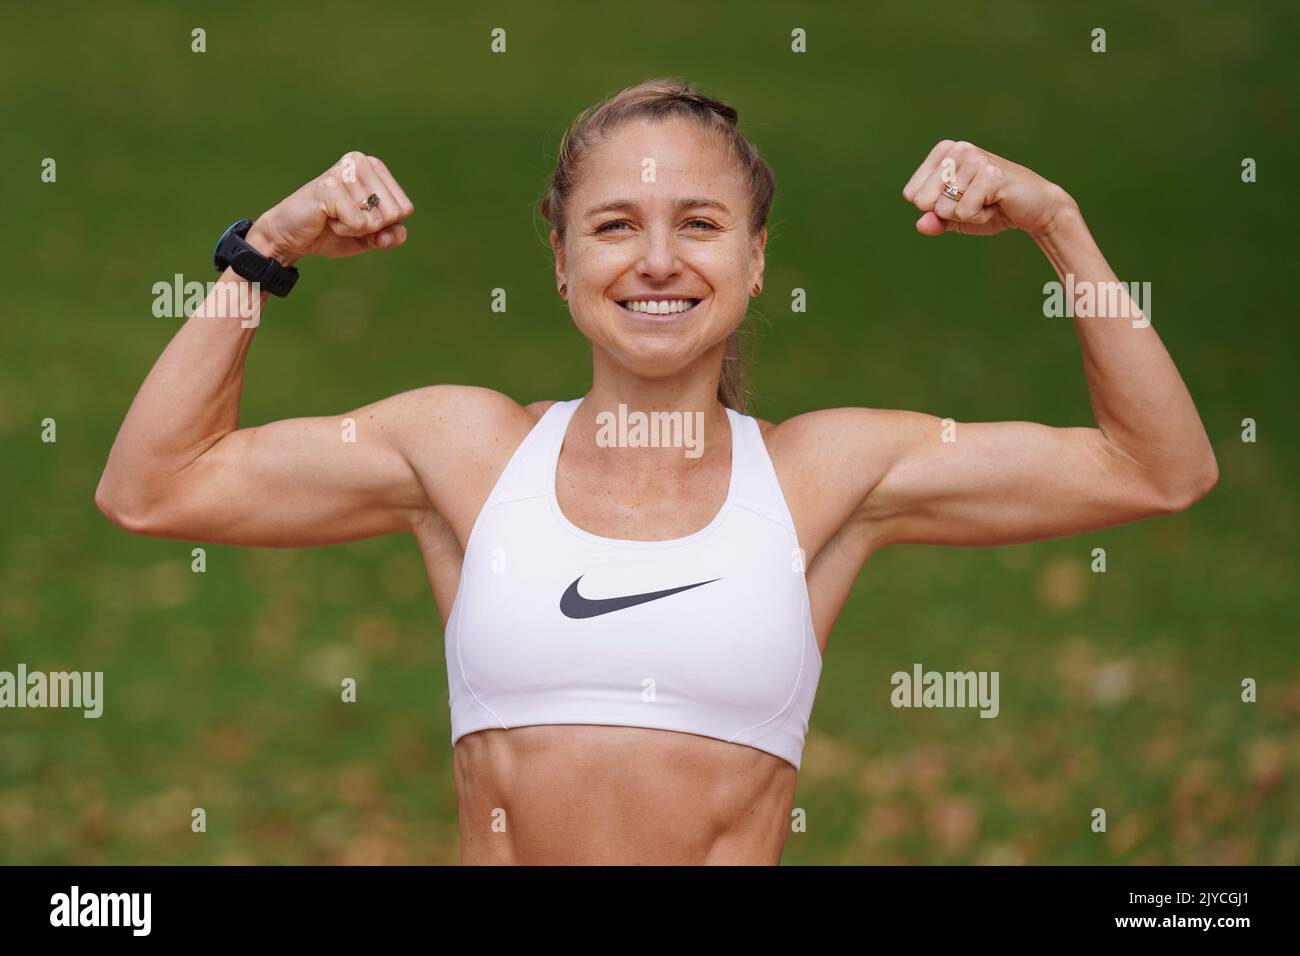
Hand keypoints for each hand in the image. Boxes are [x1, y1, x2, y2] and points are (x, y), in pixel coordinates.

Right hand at [246, 151, 414, 264]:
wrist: (291, 236)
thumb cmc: (333, 231)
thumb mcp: (372, 236)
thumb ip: (394, 234)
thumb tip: (386, 233)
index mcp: (374, 166)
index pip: (405, 209)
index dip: (385, 225)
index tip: (360, 218)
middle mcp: (361, 161)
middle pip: (394, 213)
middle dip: (371, 226)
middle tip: (345, 217)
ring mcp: (345, 171)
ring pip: (375, 219)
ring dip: (354, 227)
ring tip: (333, 216)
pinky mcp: (330, 186)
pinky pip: (359, 222)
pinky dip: (344, 229)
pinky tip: (326, 217)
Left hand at [901, 140, 1075, 238]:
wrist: (1036, 208)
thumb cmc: (992, 209)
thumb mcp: (956, 218)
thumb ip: (934, 220)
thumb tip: (921, 224)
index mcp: (944, 152)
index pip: (912, 194)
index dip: (935, 208)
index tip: (961, 198)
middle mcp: (957, 149)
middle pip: (923, 201)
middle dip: (949, 212)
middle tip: (975, 201)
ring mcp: (974, 159)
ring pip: (944, 208)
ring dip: (968, 214)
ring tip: (988, 200)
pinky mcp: (990, 174)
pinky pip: (965, 212)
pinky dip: (980, 217)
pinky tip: (997, 203)